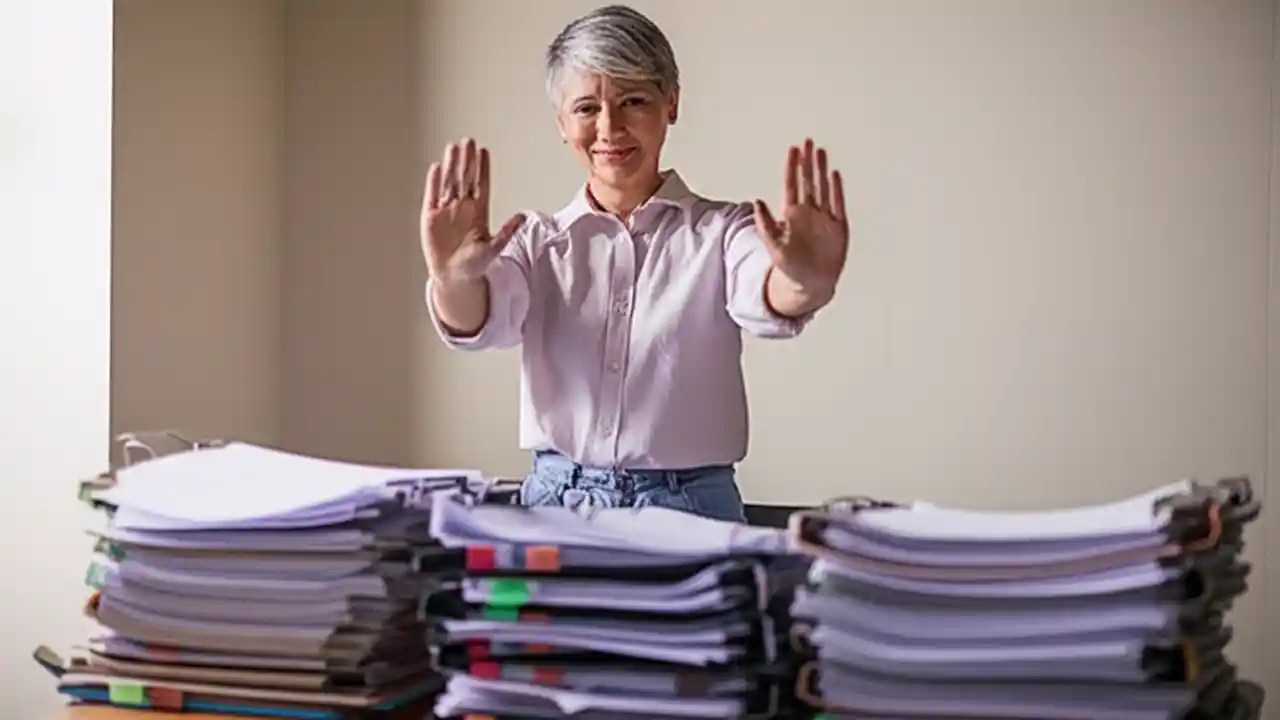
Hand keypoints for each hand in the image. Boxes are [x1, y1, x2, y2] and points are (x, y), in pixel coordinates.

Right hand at [420, 137, 521, 284]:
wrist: (454, 277)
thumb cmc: (474, 264)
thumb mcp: (494, 248)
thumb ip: (507, 231)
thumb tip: (523, 216)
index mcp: (478, 212)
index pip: (481, 184)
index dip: (482, 168)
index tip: (484, 151)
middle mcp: (462, 207)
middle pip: (465, 178)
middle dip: (467, 160)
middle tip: (469, 141)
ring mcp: (446, 210)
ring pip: (449, 182)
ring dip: (451, 166)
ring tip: (453, 148)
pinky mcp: (431, 217)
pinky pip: (432, 196)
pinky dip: (434, 182)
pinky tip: (436, 168)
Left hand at [751, 139, 848, 302]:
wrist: (811, 283)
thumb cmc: (791, 265)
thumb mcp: (773, 245)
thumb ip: (765, 224)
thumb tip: (756, 201)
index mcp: (792, 215)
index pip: (791, 185)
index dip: (792, 167)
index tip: (793, 150)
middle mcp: (808, 212)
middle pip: (808, 181)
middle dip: (807, 162)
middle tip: (808, 141)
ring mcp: (824, 218)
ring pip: (823, 188)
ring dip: (822, 170)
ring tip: (821, 152)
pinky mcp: (837, 226)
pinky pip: (837, 204)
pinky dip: (836, 190)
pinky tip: (834, 175)